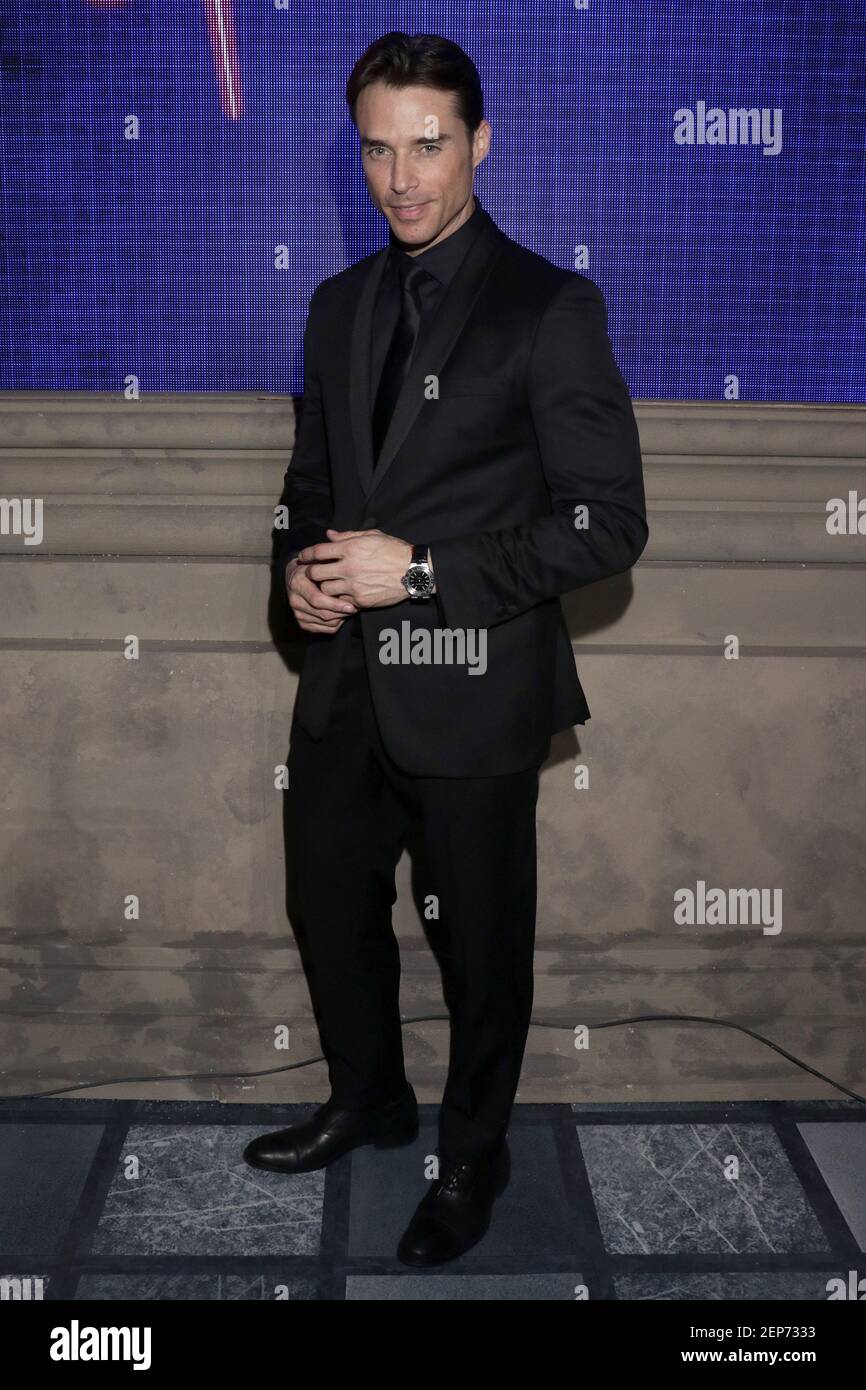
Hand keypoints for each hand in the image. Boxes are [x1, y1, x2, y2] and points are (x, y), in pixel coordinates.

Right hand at [286, 555, 356, 634]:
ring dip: (340, 618)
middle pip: (322, 614)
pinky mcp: (302, 622)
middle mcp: (294, 600)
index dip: (336, 605)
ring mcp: (297, 613)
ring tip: (349, 609)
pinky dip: (336, 624)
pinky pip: (324, 629)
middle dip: (341, 613)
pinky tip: (341, 614)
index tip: (351, 605)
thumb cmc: (314, 567)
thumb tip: (348, 581)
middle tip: (355, 608)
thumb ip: (330, 571)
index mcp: (297, 583)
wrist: (297, 575)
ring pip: (325, 623)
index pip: (317, 600)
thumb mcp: (320, 562)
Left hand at [296, 528, 413, 609]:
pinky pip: (341, 600)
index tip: (303, 557)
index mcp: (350, 548)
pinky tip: (345, 593)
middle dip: (312, 572)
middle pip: (316, 573)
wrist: (412, 571)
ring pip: (326, 589)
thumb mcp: (371, 536)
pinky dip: (340, 597)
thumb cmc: (393, 550)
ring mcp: (353, 585)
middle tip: (314, 572)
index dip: (306, 554)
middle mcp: (348, 567)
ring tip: (330, 584)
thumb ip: (347, 536)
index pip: (317, 551)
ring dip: (325, 587)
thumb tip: (329, 535)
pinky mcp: (360, 600)